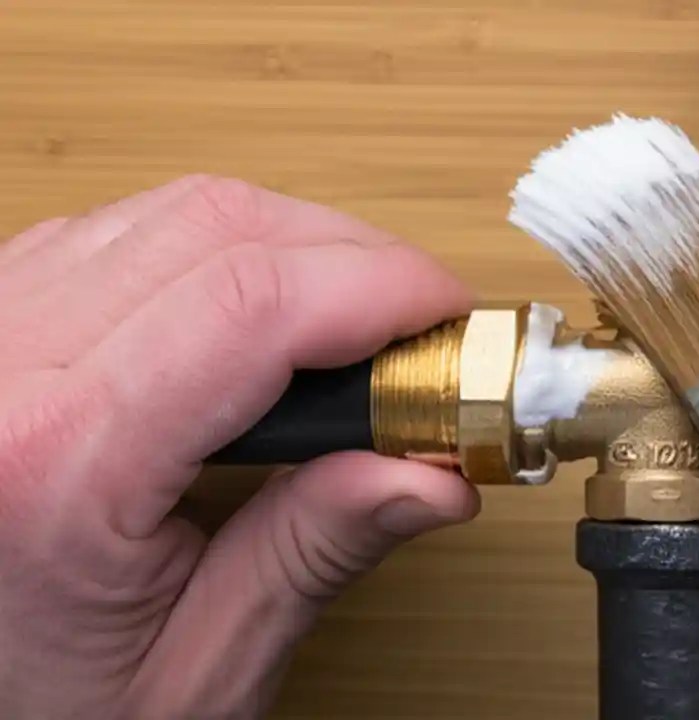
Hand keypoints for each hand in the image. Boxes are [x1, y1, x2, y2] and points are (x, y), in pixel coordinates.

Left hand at [0, 176, 480, 718]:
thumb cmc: (32, 706)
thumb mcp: (195, 671)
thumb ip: (313, 554)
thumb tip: (431, 476)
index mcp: (54, 463)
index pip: (252, 304)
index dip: (382, 287)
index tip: (452, 318)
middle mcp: (0, 370)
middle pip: (220, 227)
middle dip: (354, 259)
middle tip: (422, 332)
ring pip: (176, 210)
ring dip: (293, 246)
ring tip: (353, 330)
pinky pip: (128, 229)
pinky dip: (223, 252)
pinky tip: (264, 317)